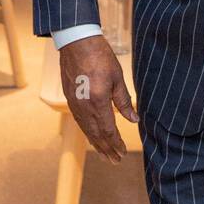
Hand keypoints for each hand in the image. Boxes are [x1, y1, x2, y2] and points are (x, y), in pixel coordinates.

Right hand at [59, 35, 137, 163]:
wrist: (76, 42)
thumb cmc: (99, 56)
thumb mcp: (117, 78)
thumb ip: (124, 101)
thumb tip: (134, 120)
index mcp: (98, 102)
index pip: (109, 130)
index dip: (116, 143)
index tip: (122, 152)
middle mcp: (84, 107)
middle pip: (96, 134)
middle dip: (106, 149)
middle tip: (114, 161)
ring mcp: (75, 103)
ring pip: (86, 130)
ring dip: (96, 143)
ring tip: (104, 154)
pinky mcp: (70, 98)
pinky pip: (79, 121)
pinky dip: (87, 132)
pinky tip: (91, 135)